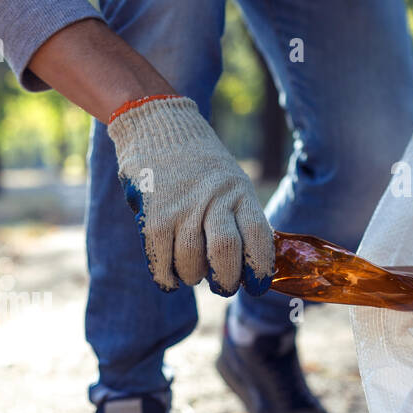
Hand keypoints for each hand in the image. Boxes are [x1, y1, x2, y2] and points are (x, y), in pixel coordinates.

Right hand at [106, 95, 274, 295]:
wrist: (157, 126)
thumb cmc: (197, 164)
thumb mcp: (231, 180)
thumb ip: (239, 216)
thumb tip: (248, 264)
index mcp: (239, 192)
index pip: (258, 237)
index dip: (259, 268)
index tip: (256, 286)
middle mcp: (213, 198)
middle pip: (225, 251)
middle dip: (225, 280)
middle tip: (222, 286)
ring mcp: (181, 207)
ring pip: (191, 261)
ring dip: (193, 277)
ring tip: (192, 273)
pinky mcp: (153, 214)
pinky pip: (161, 259)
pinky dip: (166, 277)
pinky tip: (170, 278)